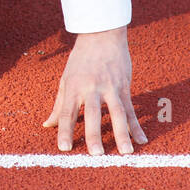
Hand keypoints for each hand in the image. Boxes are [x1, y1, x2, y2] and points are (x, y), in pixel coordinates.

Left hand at [42, 25, 147, 154]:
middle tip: (96, 155)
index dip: (65, 130)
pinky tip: (141, 140)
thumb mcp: (66, 78)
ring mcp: (110, 87)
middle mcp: (91, 88)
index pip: (67, 112)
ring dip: (121, 133)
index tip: (64, 148)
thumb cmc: (80, 58)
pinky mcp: (124, 86)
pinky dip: (136, 125)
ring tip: (125, 153)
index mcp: (73, 87)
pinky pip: (131, 109)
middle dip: (94, 134)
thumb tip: (47, 125)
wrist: (101, 34)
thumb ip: (59, 104)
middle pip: (92, 114)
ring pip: (117, 113)